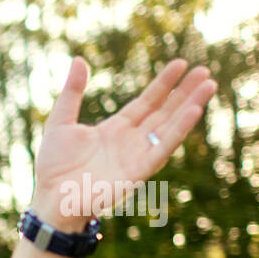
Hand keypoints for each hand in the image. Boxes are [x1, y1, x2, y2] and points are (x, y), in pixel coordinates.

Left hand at [31, 57, 217, 228]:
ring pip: (169, 127)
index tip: (181, 64)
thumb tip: (79, 59)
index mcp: (115, 129)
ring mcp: (136, 156)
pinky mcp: (138, 171)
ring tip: (209, 85)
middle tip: (205, 71)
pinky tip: (193, 111)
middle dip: (184, 92)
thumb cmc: (53, 167)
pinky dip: (178, 130)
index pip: (146, 102)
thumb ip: (72, 92)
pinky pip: (162, 148)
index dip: (163, 84)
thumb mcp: (60, 121)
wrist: (50, 199)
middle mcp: (130, 142)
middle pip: (164, 112)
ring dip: (189, 106)